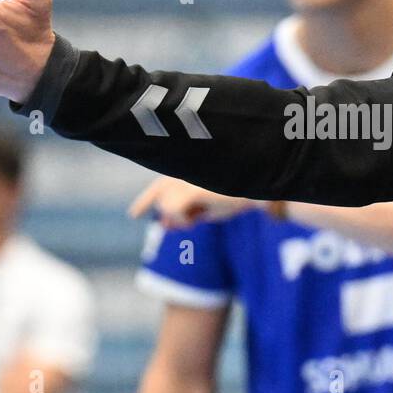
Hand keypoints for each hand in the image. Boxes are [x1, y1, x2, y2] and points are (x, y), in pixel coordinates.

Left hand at [129, 177, 259, 228]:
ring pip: (164, 206)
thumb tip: (163, 225)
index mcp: (184, 168)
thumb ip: (185, 215)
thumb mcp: (207, 208)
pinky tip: (198, 219)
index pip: (158, 186)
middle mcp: (181, 168)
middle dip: (171, 214)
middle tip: (195, 221)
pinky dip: (182, 220)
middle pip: (159, 196)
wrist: (259, 187)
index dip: (144, 201)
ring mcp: (184, 176)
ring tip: (203, 215)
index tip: (133, 216)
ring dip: (181, 218)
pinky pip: (172, 211)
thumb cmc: (236, 194)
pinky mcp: (190, 188)